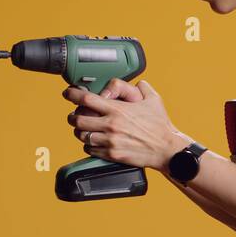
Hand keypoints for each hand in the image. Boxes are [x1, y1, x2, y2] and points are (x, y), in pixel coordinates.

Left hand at [64, 79, 180, 171]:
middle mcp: (111, 125)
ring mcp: (110, 141)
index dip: (72, 95)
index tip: (68, 93)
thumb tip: (136, 82)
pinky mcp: (111, 154)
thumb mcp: (154, 99)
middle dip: (73, 116)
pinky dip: (89, 145)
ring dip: (80, 131)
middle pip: (78, 119)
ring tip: (84, 129)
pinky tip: (94, 142)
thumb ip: (142, 87)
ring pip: (82, 135)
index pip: (86, 99)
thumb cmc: (160, 125)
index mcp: (118, 110)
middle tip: (75, 115)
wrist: (167, 149)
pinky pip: (90, 149)